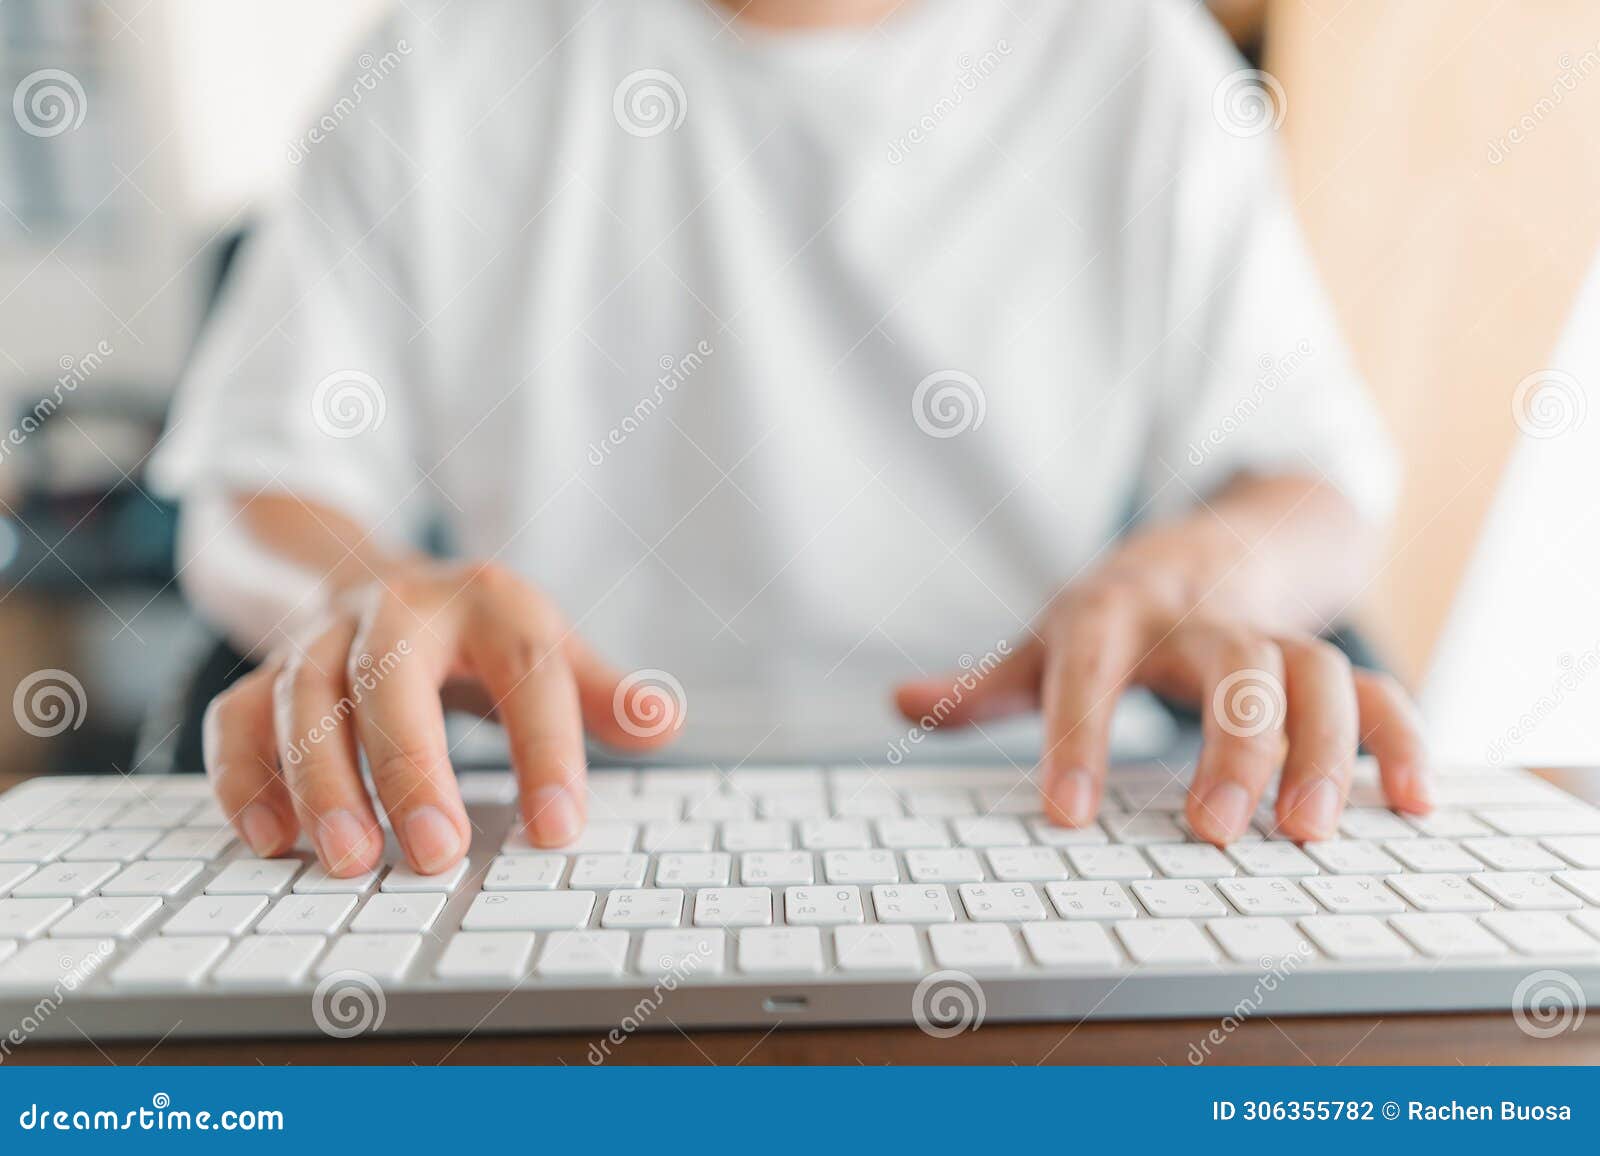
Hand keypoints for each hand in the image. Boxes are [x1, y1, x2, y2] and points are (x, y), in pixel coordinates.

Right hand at [202, 562, 679, 874]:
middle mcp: (399, 610)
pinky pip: (236, 719)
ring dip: (320, 782)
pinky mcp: (265, 673)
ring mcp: (323, 637)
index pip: (527, 671)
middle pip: (393, 676)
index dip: (545, 750)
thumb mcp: (551, 646)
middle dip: (410, 767)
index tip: (557, 831)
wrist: (385, 582)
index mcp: (490, 602)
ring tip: (348, 863)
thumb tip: (663, 721)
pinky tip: (270, 841)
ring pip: (303, 696)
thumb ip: (601, 692)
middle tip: (436, 856)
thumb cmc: (485, 637)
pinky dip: (244, 779)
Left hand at [894, 578, 1428, 843]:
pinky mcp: (1324, 656)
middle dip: (1228, 748)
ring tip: (1310, 834)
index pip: (1091, 670)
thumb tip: (897, 702)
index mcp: (1112, 616)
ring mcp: (1268, 637)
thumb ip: (981, 684)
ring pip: (1314, 673)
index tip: (1066, 815)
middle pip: (1228, 666)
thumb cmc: (1113, 616)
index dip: (1076, 738)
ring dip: (1322, 751)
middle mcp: (1197, 622)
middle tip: (1215, 834)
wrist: (1207, 549)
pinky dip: (1401, 741)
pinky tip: (1409, 806)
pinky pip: (1375, 690)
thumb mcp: (1044, 641)